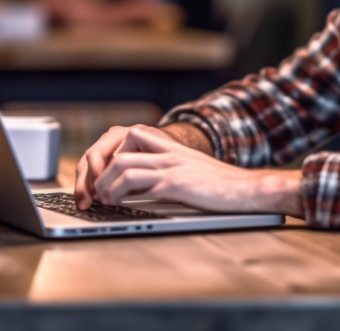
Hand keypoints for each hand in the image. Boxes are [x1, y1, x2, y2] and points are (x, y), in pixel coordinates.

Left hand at [74, 125, 303, 216]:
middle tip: (92, 191)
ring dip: (106, 184)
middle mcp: (168, 151)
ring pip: (124, 165)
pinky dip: (122, 194)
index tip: (99, 175)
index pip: (127, 136)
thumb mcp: (187, 170)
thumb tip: (130, 187)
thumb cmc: (218, 185)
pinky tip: (118, 204)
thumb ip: (161, 171)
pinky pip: (141, 184)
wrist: (246, 189)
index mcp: (170, 145)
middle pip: (119, 149)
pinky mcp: (177, 184)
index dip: (107, 155)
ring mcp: (172, 166)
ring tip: (102, 199)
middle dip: (99, 171)